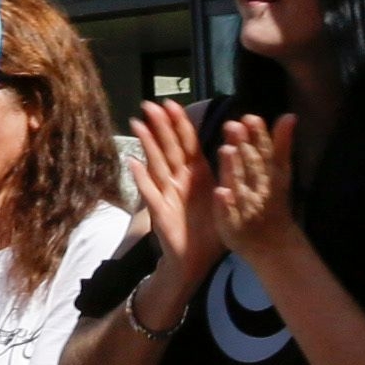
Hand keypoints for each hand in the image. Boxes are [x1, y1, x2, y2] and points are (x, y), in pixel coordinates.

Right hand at [131, 98, 223, 281]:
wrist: (198, 260)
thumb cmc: (210, 229)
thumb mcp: (223, 198)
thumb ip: (225, 175)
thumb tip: (232, 147)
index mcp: (197, 175)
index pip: (187, 143)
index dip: (178, 123)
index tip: (171, 103)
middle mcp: (179, 181)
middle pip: (169, 148)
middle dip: (159, 126)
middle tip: (149, 104)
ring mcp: (167, 194)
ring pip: (157, 164)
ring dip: (147, 144)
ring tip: (138, 124)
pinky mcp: (160, 212)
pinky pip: (149, 192)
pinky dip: (141, 177)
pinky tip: (132, 162)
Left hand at [210, 113, 304, 271]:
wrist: (273, 245)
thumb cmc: (273, 203)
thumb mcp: (280, 173)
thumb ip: (281, 145)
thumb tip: (289, 115)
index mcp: (269, 175)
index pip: (264, 152)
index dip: (258, 135)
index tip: (249, 118)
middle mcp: (258, 189)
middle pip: (250, 166)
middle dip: (243, 147)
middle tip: (232, 126)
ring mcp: (245, 207)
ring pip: (239, 186)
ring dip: (233, 169)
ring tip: (225, 150)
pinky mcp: (232, 225)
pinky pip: (229, 215)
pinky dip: (226, 204)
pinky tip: (220, 192)